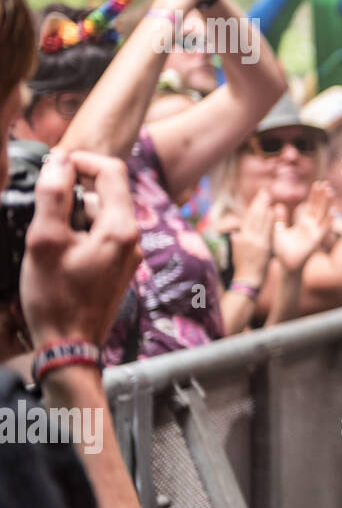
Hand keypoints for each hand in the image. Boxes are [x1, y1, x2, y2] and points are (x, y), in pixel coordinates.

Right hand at [20, 150, 141, 348]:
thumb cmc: (55, 298)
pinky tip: (58, 252)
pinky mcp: (119, 267)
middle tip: (42, 208)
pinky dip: (79, 233)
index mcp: (122, 228)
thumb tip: (59, 161)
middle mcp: (133, 238)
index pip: (111, 170)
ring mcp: (129, 254)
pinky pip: (101, 235)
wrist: (70, 347)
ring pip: (101, 215)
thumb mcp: (45, 240)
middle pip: (106, 192)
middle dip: (73, 191)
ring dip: (74, 215)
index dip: (80, 160)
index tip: (52, 165)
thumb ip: (54, 196)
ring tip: (48, 238)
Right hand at [229, 188, 273, 286]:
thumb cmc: (242, 267)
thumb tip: (235, 232)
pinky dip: (269, 220)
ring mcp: (255, 241)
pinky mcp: (263, 246)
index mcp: (241, 238)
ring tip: (268, 196)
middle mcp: (247, 237)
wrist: (248, 280)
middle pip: (253, 216)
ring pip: (259, 220)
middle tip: (264, 191)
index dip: (253, 207)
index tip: (258, 198)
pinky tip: (272, 211)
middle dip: (259, 202)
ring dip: (264, 207)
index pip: (247, 218)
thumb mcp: (237, 252)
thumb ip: (237, 241)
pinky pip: (266, 230)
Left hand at [272, 182, 334, 273]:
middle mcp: (311, 227)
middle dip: (323, 196)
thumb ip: (280, 218)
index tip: (317, 183)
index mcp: (303, 223)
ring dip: (327, 204)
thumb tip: (277, 205)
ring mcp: (315, 233)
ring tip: (331, 192)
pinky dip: (328, 221)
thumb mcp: (278, 230)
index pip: (311, 206)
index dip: (314, 195)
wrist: (284, 265)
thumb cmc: (282, 251)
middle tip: (326, 183)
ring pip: (323, 215)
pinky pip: (323, 229)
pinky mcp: (316, 240)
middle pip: (319, 208)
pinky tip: (332, 212)